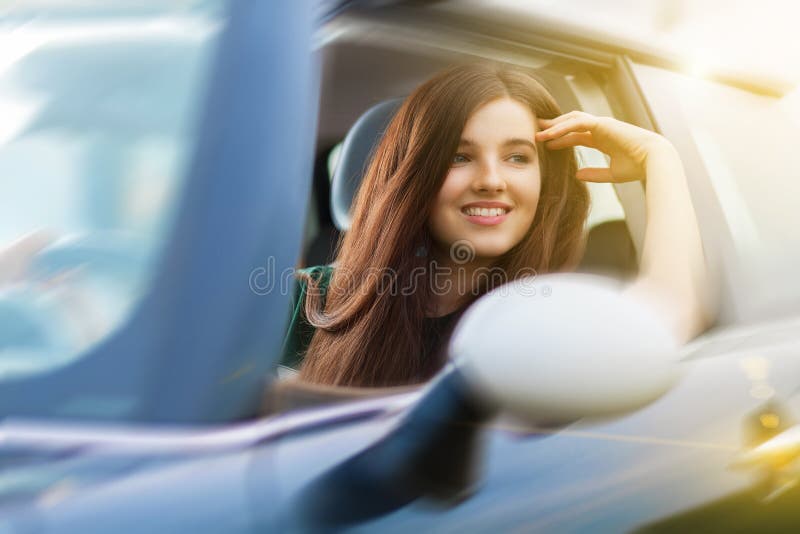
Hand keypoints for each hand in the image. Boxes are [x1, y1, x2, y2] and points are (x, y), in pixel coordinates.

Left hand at [535, 111, 672, 182]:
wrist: (654, 161)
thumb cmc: (637, 168)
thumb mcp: (610, 174)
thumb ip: (594, 174)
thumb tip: (577, 175)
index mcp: (603, 139)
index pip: (577, 136)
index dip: (561, 139)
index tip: (546, 145)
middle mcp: (601, 129)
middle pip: (571, 124)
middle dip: (553, 127)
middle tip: (536, 132)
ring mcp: (602, 124)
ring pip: (572, 120)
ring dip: (554, 126)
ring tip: (538, 133)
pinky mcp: (603, 124)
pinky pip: (577, 123)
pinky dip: (562, 127)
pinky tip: (549, 135)